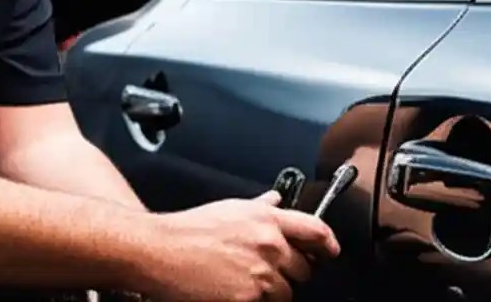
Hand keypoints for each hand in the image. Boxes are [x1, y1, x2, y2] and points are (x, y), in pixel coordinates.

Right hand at [139, 190, 340, 301]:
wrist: (160, 251)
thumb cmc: (189, 229)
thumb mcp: (230, 208)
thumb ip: (260, 207)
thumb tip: (275, 200)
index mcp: (267, 219)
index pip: (316, 230)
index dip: (328, 244)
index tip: (329, 252)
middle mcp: (270, 244)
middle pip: (304, 268)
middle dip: (291, 273)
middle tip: (268, 272)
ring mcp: (261, 273)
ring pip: (286, 292)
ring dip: (272, 291)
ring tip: (244, 283)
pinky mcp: (249, 298)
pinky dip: (254, 301)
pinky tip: (234, 292)